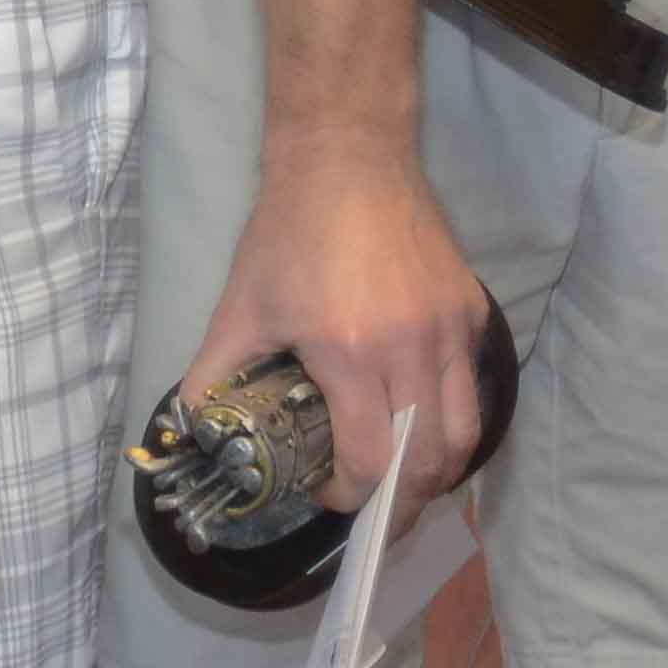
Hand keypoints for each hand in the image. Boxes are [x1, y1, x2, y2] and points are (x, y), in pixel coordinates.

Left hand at [189, 143, 490, 517]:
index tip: (330, 496)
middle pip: (425, 462)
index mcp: (349, 352)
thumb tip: (194, 424)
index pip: (369, 461)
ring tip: (408, 481)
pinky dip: (452, 418)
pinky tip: (424, 420)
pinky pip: (471, 385)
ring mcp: (450, 328)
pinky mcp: (472, 308)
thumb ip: (214, 372)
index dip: (351, 496)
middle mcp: (410, 348)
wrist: (348, 155)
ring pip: (463, 433)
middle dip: (400, 503)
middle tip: (375, 512)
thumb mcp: (240, 305)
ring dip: (436, 471)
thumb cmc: (289, 231)